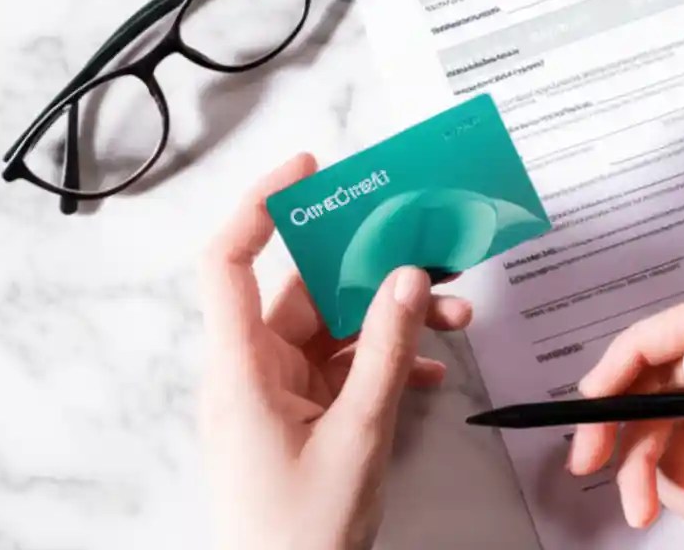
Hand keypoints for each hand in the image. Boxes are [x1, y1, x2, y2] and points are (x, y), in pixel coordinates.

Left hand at [197, 154, 472, 549]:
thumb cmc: (298, 536)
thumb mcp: (357, 436)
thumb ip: (386, 353)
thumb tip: (405, 280)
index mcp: (241, 370)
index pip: (230, 263)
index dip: (261, 207)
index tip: (308, 170)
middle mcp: (253, 372)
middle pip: (307, 292)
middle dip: (372, 270)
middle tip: (425, 245)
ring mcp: (279, 395)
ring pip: (336, 329)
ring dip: (393, 319)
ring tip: (453, 314)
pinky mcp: (304, 416)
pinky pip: (346, 368)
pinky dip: (389, 362)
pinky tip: (431, 371)